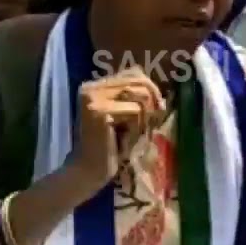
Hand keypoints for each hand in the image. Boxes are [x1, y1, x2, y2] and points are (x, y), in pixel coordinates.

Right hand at [66, 68, 164, 190]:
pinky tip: (124, 141)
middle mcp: (91, 87)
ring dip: (144, 117)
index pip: (134, 72)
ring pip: (140, 96)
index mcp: (94, 86)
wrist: (87, 172)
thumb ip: (135, 100)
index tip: (157, 109)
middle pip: (139, 81)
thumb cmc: (109, 147)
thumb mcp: (124, 118)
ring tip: (133, 134)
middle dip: (152, 102)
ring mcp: (94, 98)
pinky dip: (137, 128)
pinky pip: (135, 111)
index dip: (151, 88)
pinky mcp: (100, 112)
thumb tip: (158, 91)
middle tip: (153, 121)